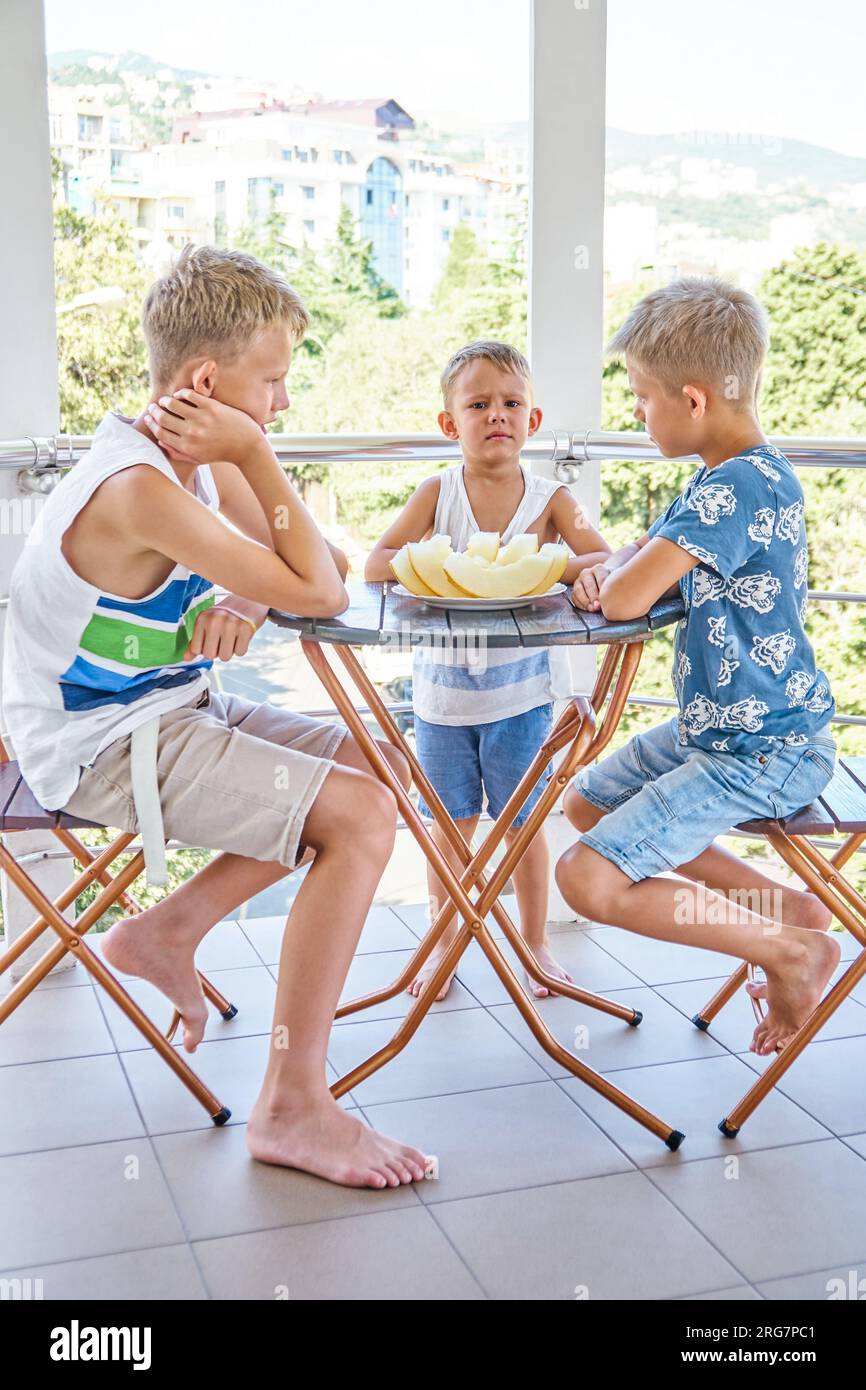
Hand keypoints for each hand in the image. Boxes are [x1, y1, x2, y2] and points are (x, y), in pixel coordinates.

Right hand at [145, 390, 268, 465]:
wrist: (246, 446)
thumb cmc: (221, 453)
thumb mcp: (198, 458)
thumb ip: (178, 452)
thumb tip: (160, 442)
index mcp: (187, 447)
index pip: (160, 433)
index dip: (151, 424)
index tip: (148, 417)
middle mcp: (191, 433)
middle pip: (163, 418)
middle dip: (154, 411)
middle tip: (152, 407)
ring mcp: (201, 418)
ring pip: (173, 404)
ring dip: (165, 401)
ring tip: (164, 400)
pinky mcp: (211, 406)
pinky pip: (189, 395)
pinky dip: (181, 393)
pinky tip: (179, 395)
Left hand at [183, 604, 259, 662]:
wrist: (249, 600)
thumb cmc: (226, 614)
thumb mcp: (208, 623)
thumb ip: (196, 641)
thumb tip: (186, 658)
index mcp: (202, 618)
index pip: (196, 649)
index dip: (205, 649)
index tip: (211, 641)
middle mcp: (215, 620)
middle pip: (210, 655)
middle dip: (217, 652)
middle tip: (223, 640)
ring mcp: (231, 624)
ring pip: (225, 656)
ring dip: (229, 651)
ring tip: (233, 638)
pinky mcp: (246, 629)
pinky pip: (240, 652)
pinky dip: (241, 648)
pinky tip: (241, 636)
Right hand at [572, 563, 611, 611]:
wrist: (605, 581)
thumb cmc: (612, 583)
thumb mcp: (615, 581)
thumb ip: (614, 587)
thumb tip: (610, 599)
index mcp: (599, 568)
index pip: (601, 579)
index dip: (603, 590)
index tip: (606, 600)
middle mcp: (587, 572)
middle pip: (589, 585)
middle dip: (593, 597)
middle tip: (598, 606)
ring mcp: (579, 581)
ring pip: (578, 591)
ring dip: (585, 601)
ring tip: (592, 609)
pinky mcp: (574, 590)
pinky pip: (574, 598)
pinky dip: (580, 604)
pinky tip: (587, 609)